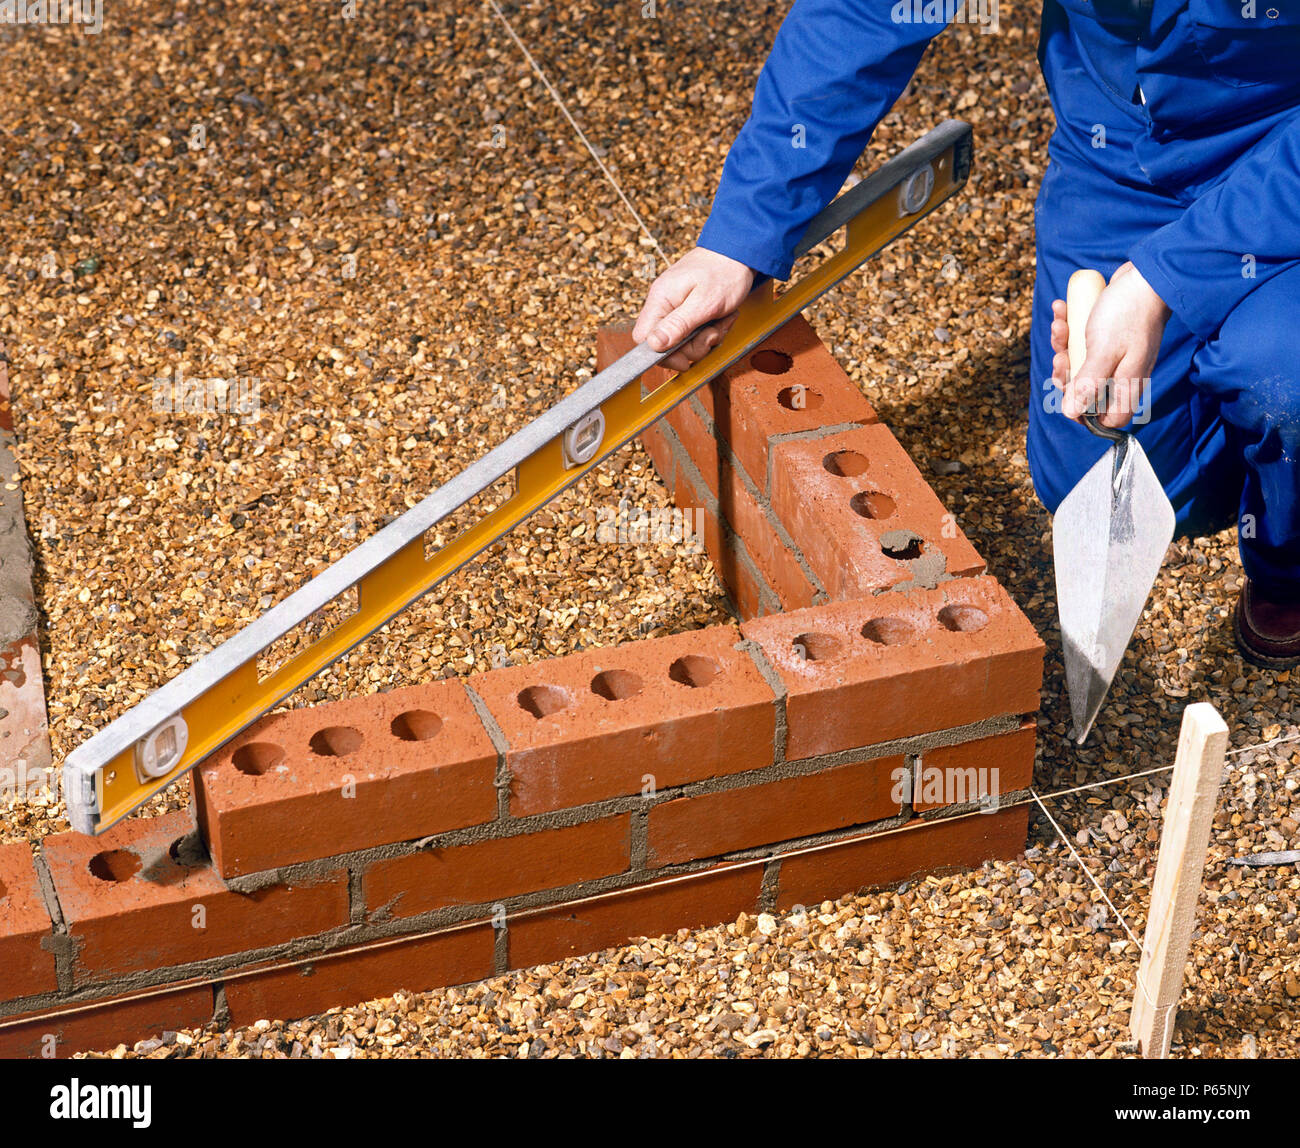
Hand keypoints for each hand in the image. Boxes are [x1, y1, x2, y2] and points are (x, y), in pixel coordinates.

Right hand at [632, 247, 754, 371]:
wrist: (740, 252)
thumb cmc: (724, 271)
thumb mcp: (704, 302)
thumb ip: (678, 324)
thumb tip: (653, 344)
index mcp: (660, 300)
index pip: (643, 339)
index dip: (663, 355)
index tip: (686, 357)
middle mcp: (663, 305)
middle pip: (666, 346)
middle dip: (694, 347)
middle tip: (712, 332)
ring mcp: (675, 308)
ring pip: (684, 343)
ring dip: (707, 338)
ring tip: (720, 320)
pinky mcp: (688, 311)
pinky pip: (695, 334)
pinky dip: (711, 331)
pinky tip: (721, 318)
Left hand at [1050, 261, 1170, 427]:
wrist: (1144, 275)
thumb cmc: (1128, 313)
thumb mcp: (1103, 352)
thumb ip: (1088, 384)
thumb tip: (1071, 413)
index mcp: (1127, 384)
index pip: (1110, 419)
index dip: (1086, 416)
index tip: (1069, 397)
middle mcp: (1121, 374)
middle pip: (1086, 392)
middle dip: (1066, 374)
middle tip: (1061, 356)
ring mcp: (1114, 356)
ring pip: (1078, 364)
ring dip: (1062, 346)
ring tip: (1060, 325)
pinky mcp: (1106, 338)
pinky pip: (1080, 341)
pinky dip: (1067, 328)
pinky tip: (1061, 310)